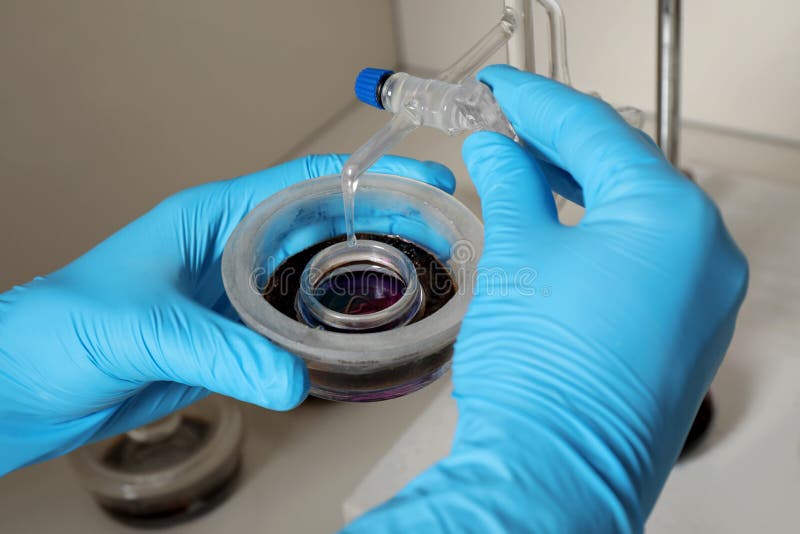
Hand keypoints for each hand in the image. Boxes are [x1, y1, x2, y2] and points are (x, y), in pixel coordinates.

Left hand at [0, 154, 454, 474]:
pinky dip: (334, 330)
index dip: (367, 182)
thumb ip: (220, 352)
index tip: (421, 183)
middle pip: (325, 227)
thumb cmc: (56, 331)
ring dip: (365, 277)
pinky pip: (297, 327)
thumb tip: (293, 377)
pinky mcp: (235, 339)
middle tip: (440, 236)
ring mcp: (237, 295)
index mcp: (212, 218)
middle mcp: (231, 250)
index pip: (303, 185)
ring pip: (317, 276)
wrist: (23, 387)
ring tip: (419, 284)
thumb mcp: (140, 328)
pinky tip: (363, 340)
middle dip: (384, 227)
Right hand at [344, 66, 747, 531]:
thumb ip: (512, 186)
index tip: (501, 88)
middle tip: (505, 121)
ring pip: (636, 214)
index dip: (537, 101)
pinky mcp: (684, 332)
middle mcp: (706, 255)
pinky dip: (599, 232)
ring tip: (524, 165)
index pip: (596, 131)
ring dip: (579, 186)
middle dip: (559, 140)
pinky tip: (559, 224)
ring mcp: (703, 299)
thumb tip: (499, 152)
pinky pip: (644, 257)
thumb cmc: (543, 377)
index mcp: (673, 219)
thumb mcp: (518, 254)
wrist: (551, 477)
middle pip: (624, 169)